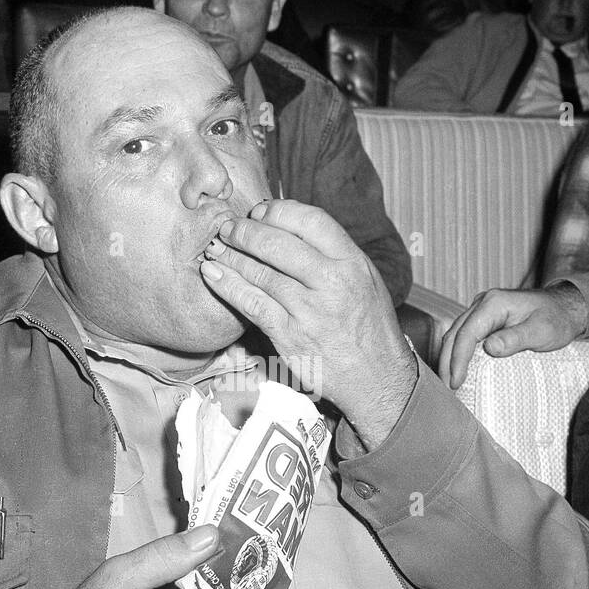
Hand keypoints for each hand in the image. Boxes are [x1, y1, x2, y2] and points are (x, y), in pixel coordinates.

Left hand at [199, 200, 416, 450]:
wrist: (375, 376)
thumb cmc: (368, 324)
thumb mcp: (364, 277)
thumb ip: (331, 252)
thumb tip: (286, 225)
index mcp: (352, 262)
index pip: (310, 221)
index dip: (278, 211)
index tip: (258, 212)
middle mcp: (332, 283)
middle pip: (277, 244)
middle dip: (245, 231)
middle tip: (227, 228)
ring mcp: (309, 311)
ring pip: (260, 273)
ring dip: (231, 256)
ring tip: (215, 248)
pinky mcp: (289, 336)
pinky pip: (251, 304)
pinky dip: (228, 286)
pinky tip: (213, 275)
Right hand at [438, 282, 588, 388]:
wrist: (565, 308)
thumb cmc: (557, 318)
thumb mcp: (541, 330)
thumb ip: (516, 338)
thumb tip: (490, 348)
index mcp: (494, 303)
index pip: (467, 333)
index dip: (458, 359)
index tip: (456, 382)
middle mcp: (483, 303)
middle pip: (455, 334)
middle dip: (447, 363)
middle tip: (447, 390)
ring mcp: (481, 310)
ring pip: (456, 335)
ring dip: (449, 359)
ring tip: (449, 384)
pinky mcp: (484, 320)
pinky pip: (464, 336)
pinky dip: (457, 354)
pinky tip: (457, 370)